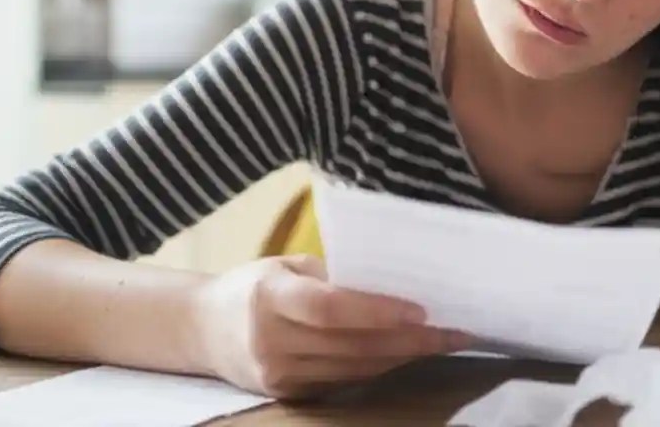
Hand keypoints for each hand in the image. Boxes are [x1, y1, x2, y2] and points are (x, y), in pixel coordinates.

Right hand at [191, 255, 472, 398]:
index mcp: (270, 296)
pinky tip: (408, 354)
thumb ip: (333, 274)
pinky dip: (380, 366)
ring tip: (444, 342)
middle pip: (352, 345)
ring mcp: (279, 373)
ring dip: (404, 356)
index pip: (329, 308)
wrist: (202, 329)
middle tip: (456, 331)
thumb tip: (393, 278)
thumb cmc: (253, 285)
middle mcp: (272, 339)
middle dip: (410, 340)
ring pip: (355, 368)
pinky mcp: (288, 394)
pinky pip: (345, 381)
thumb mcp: (287, 266)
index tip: (421, 310)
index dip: (377, 312)